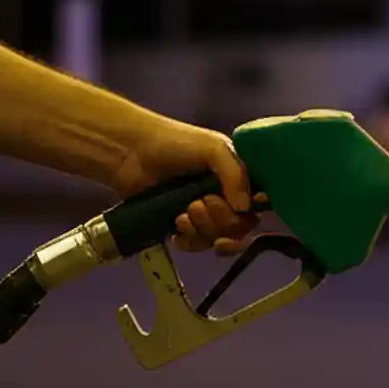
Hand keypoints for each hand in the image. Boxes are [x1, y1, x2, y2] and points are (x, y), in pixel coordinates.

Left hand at [109, 118, 263, 255]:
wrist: (131, 152)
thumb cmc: (175, 143)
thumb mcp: (213, 148)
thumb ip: (235, 174)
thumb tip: (245, 208)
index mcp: (236, 177)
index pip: (257, 206)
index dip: (250, 214)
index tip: (239, 212)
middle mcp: (223, 196)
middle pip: (238, 226)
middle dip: (220, 220)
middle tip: (199, 203)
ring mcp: (202, 213)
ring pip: (216, 238)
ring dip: (202, 230)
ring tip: (182, 214)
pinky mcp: (180, 225)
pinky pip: (196, 245)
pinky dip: (189, 241)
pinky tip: (177, 229)